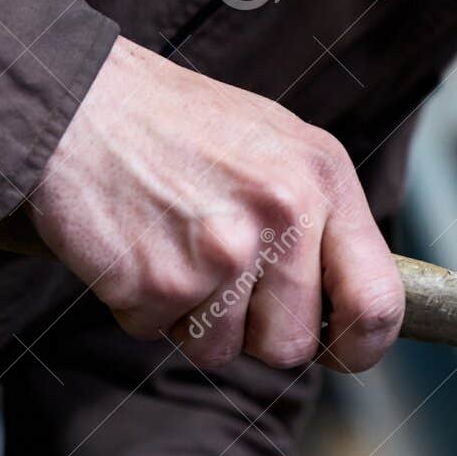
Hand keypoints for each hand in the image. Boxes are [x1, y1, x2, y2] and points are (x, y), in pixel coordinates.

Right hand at [28, 37, 403, 371]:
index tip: (342, 351)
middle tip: (221, 279)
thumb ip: (321, 220)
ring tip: (173, 247)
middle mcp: (281, 215)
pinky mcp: (158, 281)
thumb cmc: (179, 128)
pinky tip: (136, 247)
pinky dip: (142, 305)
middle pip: (291, 346)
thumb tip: (351, 304)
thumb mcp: (278, 147)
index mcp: (322, 180)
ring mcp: (220, 252)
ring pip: (221, 350)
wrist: (78, 104)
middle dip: (254, 333)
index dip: (361, 347)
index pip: (377, 302)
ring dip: (192, 319)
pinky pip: (159, 334)